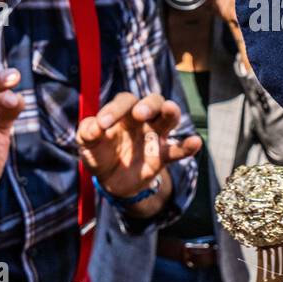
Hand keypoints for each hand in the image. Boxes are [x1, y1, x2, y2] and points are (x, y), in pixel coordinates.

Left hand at [76, 92, 201, 214]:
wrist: (110, 180)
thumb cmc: (99, 154)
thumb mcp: (87, 144)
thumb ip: (87, 132)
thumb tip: (94, 126)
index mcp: (123, 111)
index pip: (124, 101)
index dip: (115, 109)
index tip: (103, 124)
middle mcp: (143, 119)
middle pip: (154, 101)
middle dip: (149, 105)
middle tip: (139, 113)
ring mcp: (155, 136)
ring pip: (169, 118)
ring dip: (171, 113)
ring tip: (170, 110)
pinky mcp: (162, 155)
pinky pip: (178, 150)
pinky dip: (187, 146)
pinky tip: (195, 142)